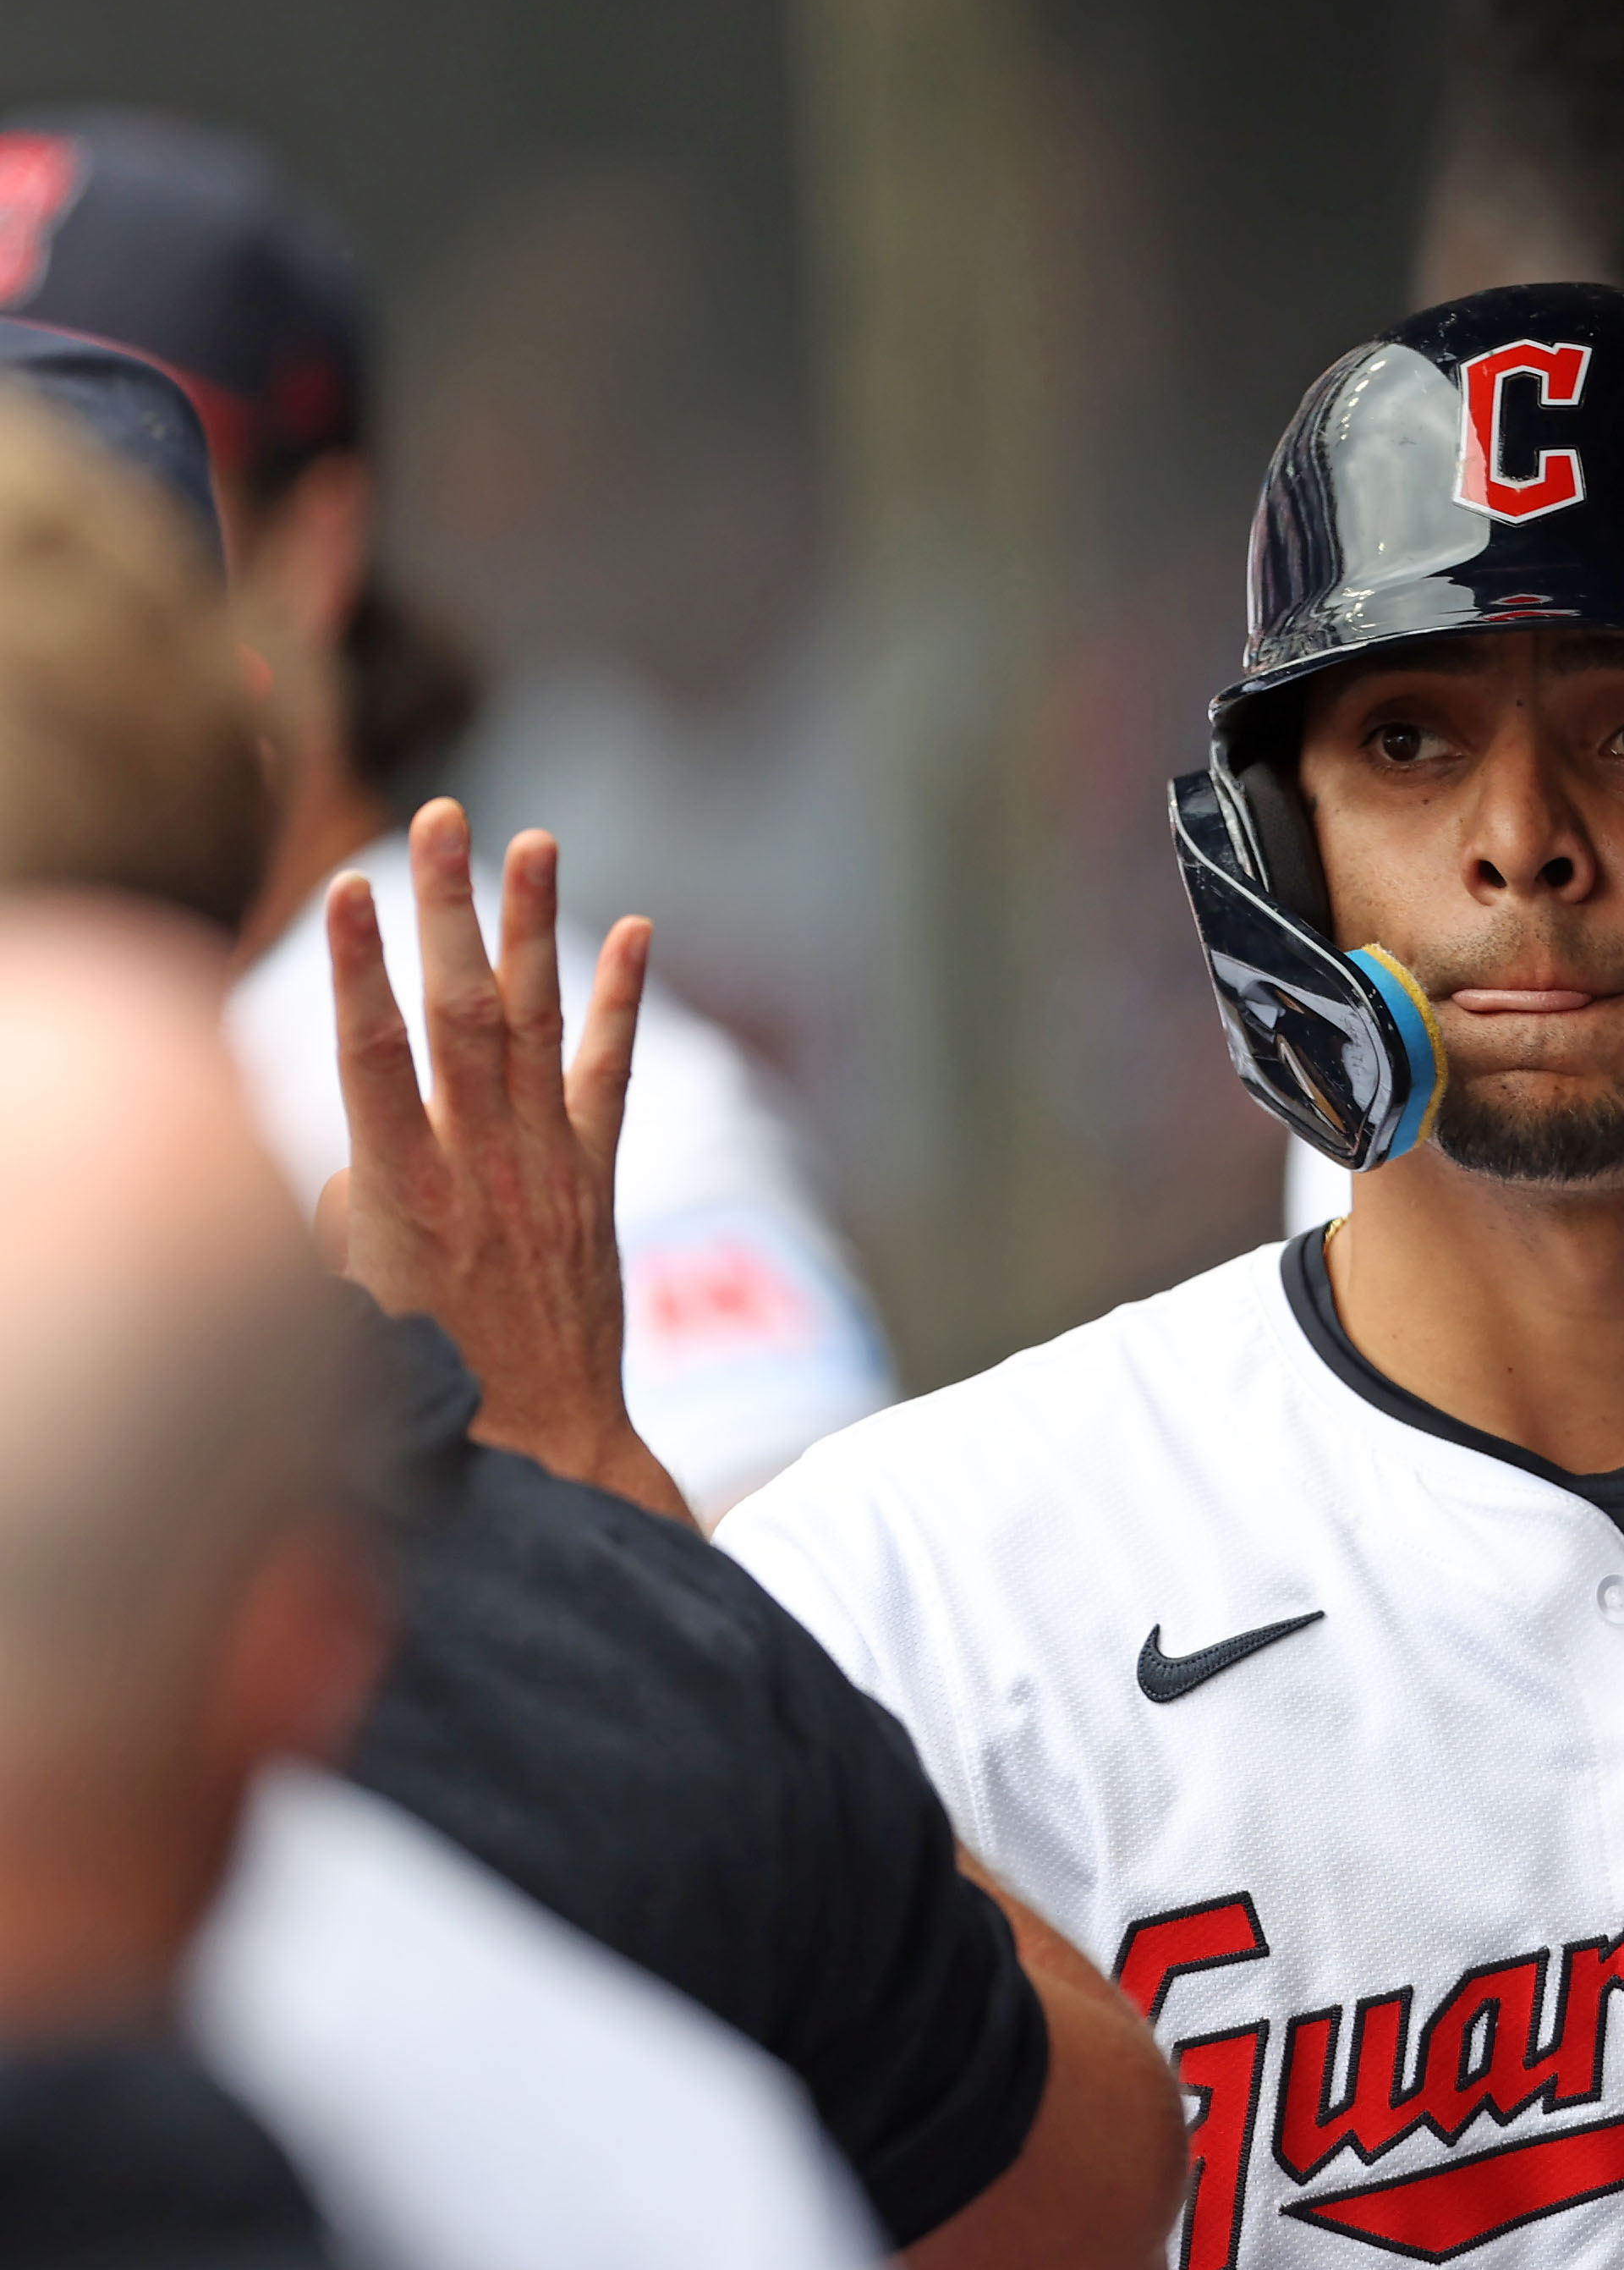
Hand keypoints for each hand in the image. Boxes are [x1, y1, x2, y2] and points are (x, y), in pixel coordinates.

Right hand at [326, 798, 689, 1521]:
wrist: (545, 1453)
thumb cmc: (421, 1388)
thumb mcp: (346, 1306)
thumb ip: (342, 1216)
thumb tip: (353, 1165)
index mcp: (404, 1200)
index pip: (375, 1059)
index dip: (359, 971)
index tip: (346, 889)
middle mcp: (485, 1170)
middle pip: (462, 1016)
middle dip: (447, 909)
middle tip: (441, 816)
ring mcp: (550, 1171)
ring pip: (537, 1027)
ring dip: (532, 928)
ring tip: (536, 840)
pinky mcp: (596, 1184)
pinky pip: (612, 1076)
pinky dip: (621, 1002)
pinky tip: (635, 932)